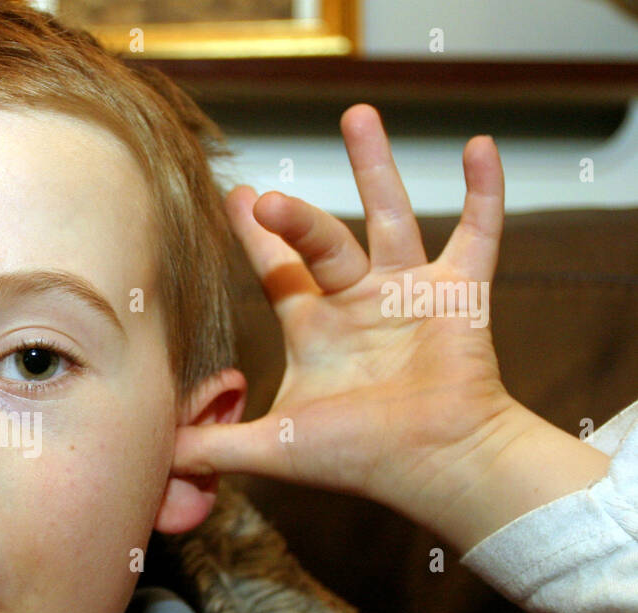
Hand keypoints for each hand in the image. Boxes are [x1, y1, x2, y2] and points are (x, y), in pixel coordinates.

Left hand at [177, 104, 524, 518]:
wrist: (437, 469)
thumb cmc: (360, 459)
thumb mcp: (273, 448)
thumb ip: (214, 447)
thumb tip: (155, 459)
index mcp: (316, 329)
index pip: (277, 271)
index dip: (254, 238)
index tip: (234, 197)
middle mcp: (358, 303)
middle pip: (322, 240)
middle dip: (293, 216)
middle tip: (261, 196)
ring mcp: (409, 294)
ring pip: (390, 218)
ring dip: (375, 169)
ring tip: (356, 115)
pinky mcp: (459, 293)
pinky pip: (477, 233)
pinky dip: (484, 194)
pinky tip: (479, 148)